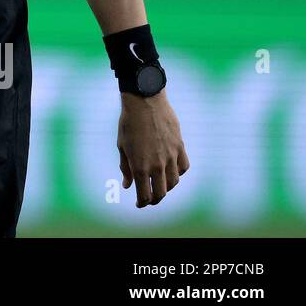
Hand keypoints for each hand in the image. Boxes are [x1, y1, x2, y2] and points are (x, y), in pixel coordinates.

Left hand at [117, 92, 189, 206]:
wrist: (144, 102)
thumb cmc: (128, 123)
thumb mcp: (122, 147)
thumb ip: (125, 168)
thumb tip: (127, 185)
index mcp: (140, 166)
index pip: (145, 195)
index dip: (142, 203)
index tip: (139, 204)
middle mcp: (157, 165)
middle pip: (161, 193)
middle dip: (154, 200)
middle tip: (149, 199)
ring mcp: (171, 157)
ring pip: (173, 182)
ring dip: (166, 188)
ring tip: (159, 185)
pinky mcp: (180, 147)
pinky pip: (183, 167)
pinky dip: (178, 173)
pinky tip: (171, 171)